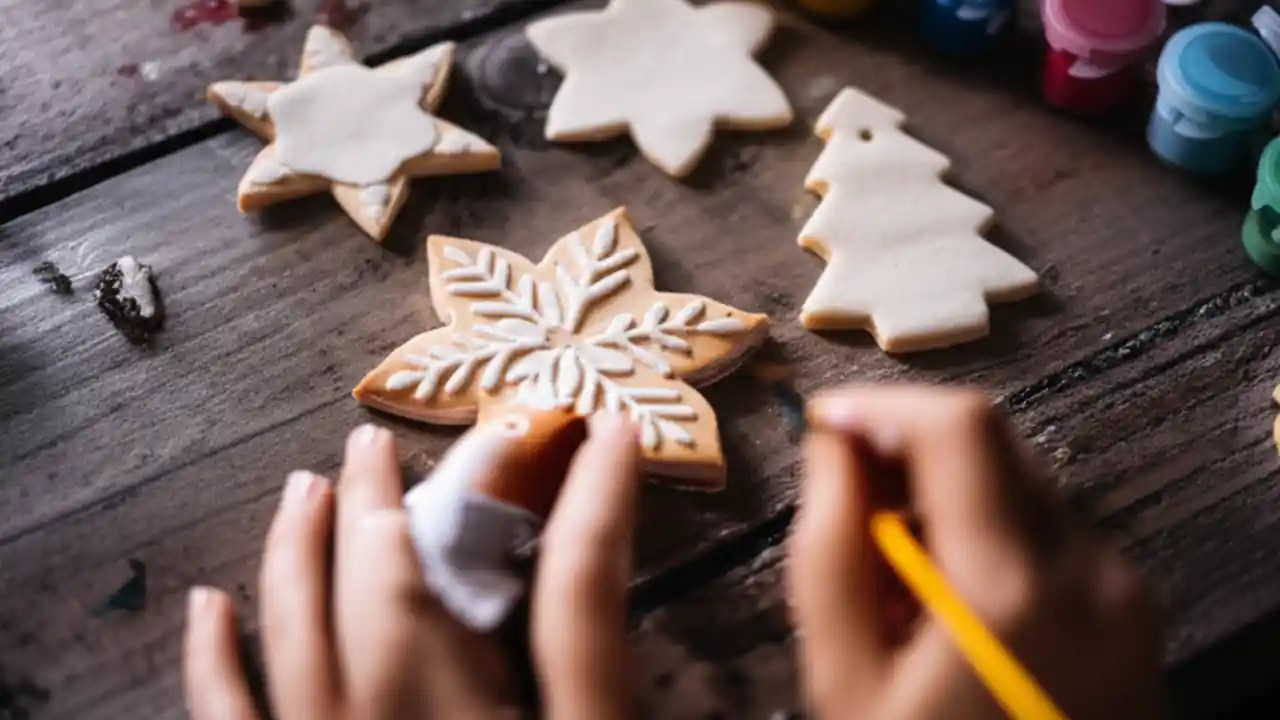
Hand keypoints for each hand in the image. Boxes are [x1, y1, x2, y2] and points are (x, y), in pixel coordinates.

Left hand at [182, 415, 640, 718]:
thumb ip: (614, 678)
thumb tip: (622, 591)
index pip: (578, 597)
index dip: (600, 501)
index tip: (612, 430)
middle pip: (409, 598)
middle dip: (405, 507)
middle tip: (397, 443)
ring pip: (306, 638)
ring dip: (305, 550)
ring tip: (311, 484)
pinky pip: (234, 718)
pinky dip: (213, 661)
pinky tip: (209, 604)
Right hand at [790, 385, 1164, 719]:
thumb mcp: (844, 682)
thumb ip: (829, 547)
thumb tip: (833, 443)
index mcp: (1013, 591)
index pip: (958, 428)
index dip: (882, 407)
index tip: (826, 426)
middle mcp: (1091, 573)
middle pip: (994, 444)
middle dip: (910, 453)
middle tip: (851, 510)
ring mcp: (1125, 592)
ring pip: (1021, 483)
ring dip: (948, 497)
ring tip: (897, 582)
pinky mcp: (1136, 610)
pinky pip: (1052, 533)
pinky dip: (990, 536)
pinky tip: (949, 605)